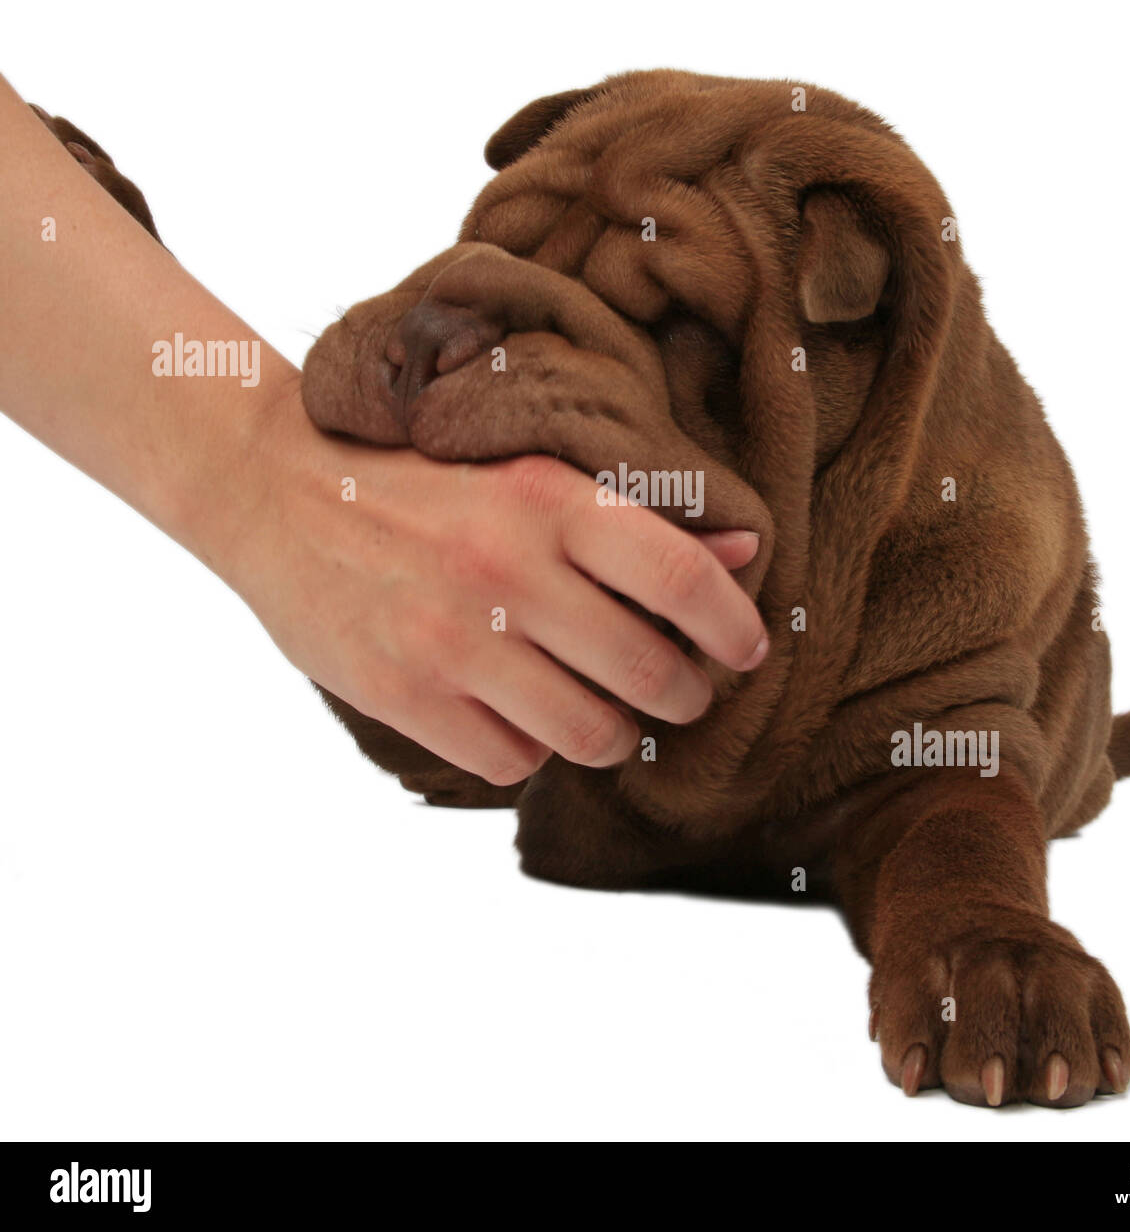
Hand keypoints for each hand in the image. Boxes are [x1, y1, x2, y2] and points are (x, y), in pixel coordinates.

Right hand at [219, 377, 768, 784]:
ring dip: (608, 731)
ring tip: (592, 703)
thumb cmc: (421, 480)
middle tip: (676, 689)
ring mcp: (450, 641)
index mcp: (547, 500)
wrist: (274, 490)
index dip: (733, 629)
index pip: (680, 580)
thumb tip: (746, 554)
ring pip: (589, 737)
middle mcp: (505, 571)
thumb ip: (636, 518)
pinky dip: (526, 749)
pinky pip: (511, 764)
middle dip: (684, 696)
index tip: (746, 650)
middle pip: (651, 677)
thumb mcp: (525, 473)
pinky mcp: (402, 697)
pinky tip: (508, 709)